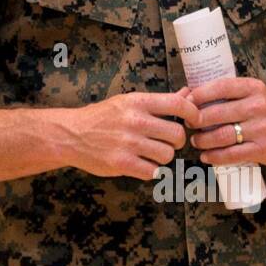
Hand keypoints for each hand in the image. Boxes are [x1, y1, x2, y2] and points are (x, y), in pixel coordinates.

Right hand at [63, 89, 200, 178]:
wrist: (71, 135)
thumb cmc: (102, 117)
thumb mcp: (128, 102)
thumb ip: (160, 101)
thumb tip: (188, 93)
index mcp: (137, 102)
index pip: (178, 104)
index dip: (193, 114)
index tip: (194, 121)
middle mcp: (135, 121)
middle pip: (177, 134)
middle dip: (176, 141)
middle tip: (166, 141)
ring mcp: (128, 143)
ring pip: (167, 155)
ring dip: (163, 157)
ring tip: (150, 153)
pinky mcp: (122, 163)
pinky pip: (153, 172)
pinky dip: (151, 171)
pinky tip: (141, 164)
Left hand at [187, 77, 265, 165]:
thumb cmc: (263, 107)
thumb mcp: (251, 91)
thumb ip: (227, 92)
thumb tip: (189, 94)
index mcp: (254, 88)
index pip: (221, 87)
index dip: (200, 95)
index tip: (187, 103)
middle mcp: (259, 107)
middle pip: (218, 113)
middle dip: (197, 120)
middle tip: (189, 124)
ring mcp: (262, 129)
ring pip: (223, 135)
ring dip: (203, 140)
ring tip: (196, 141)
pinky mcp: (263, 149)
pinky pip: (233, 154)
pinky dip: (215, 156)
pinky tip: (206, 156)